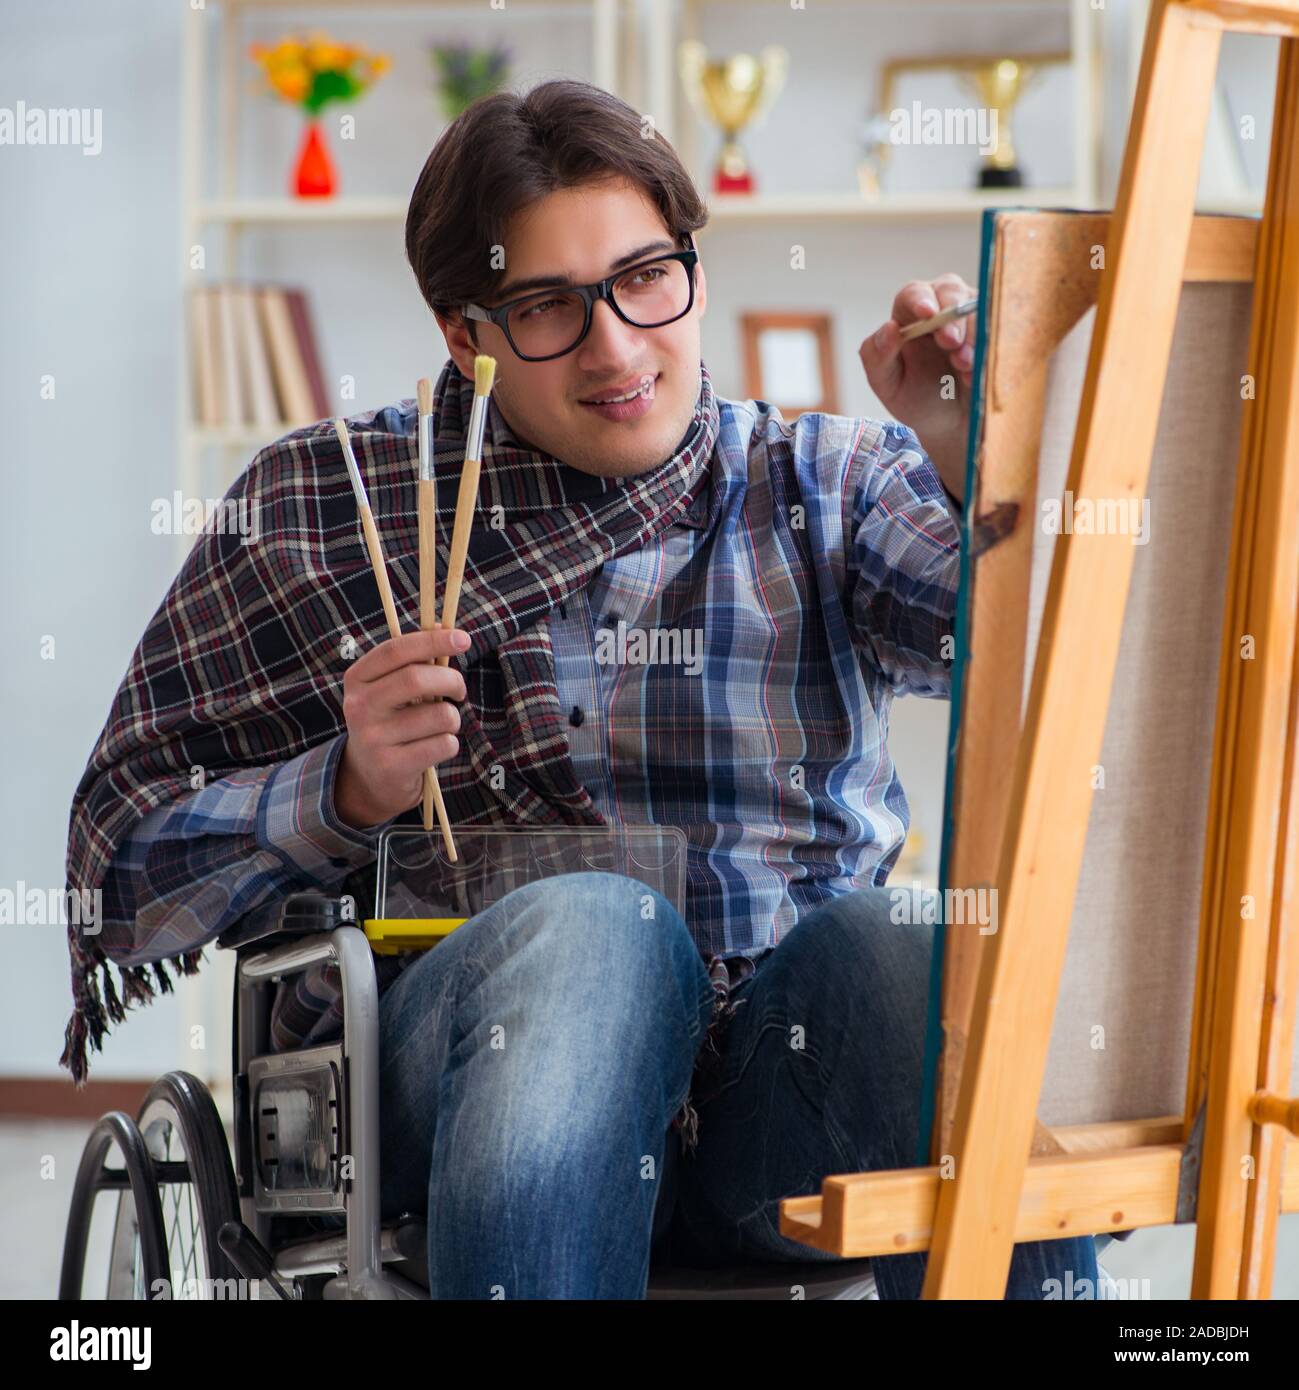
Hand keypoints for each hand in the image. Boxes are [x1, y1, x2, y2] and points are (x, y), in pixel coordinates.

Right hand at [334, 628, 469, 829]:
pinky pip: (443, 744)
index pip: (396, 650)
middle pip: (417, 679)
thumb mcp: (391, 689)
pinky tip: (434, 748)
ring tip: (441, 726)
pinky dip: (450, 744)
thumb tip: (440, 626)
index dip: (433, 641)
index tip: (464, 639)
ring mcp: (373, 738)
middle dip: (452, 680)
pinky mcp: (392, 766)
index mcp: (357, 679)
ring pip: (439, 715)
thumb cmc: (391, 722)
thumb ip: (414, 659)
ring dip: (453, 719)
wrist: (369, 778)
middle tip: (460, 691)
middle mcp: (359, 707)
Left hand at [859, 273, 975, 500]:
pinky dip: (989, 347)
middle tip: (950, 342)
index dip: (921, 299)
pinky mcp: (995, 331)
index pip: (914, 293)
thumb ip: (877, 356)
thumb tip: (889, 328)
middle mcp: (942, 307)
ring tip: (964, 366)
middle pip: (950, 291)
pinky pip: (999, 327)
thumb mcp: (888, 384)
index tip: (927, 314)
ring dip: (971, 336)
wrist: (951, 425)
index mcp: (910, 315)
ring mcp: (973, 317)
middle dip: (951, 316)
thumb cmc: (916, 399)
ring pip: (977, 309)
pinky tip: (978, 372)